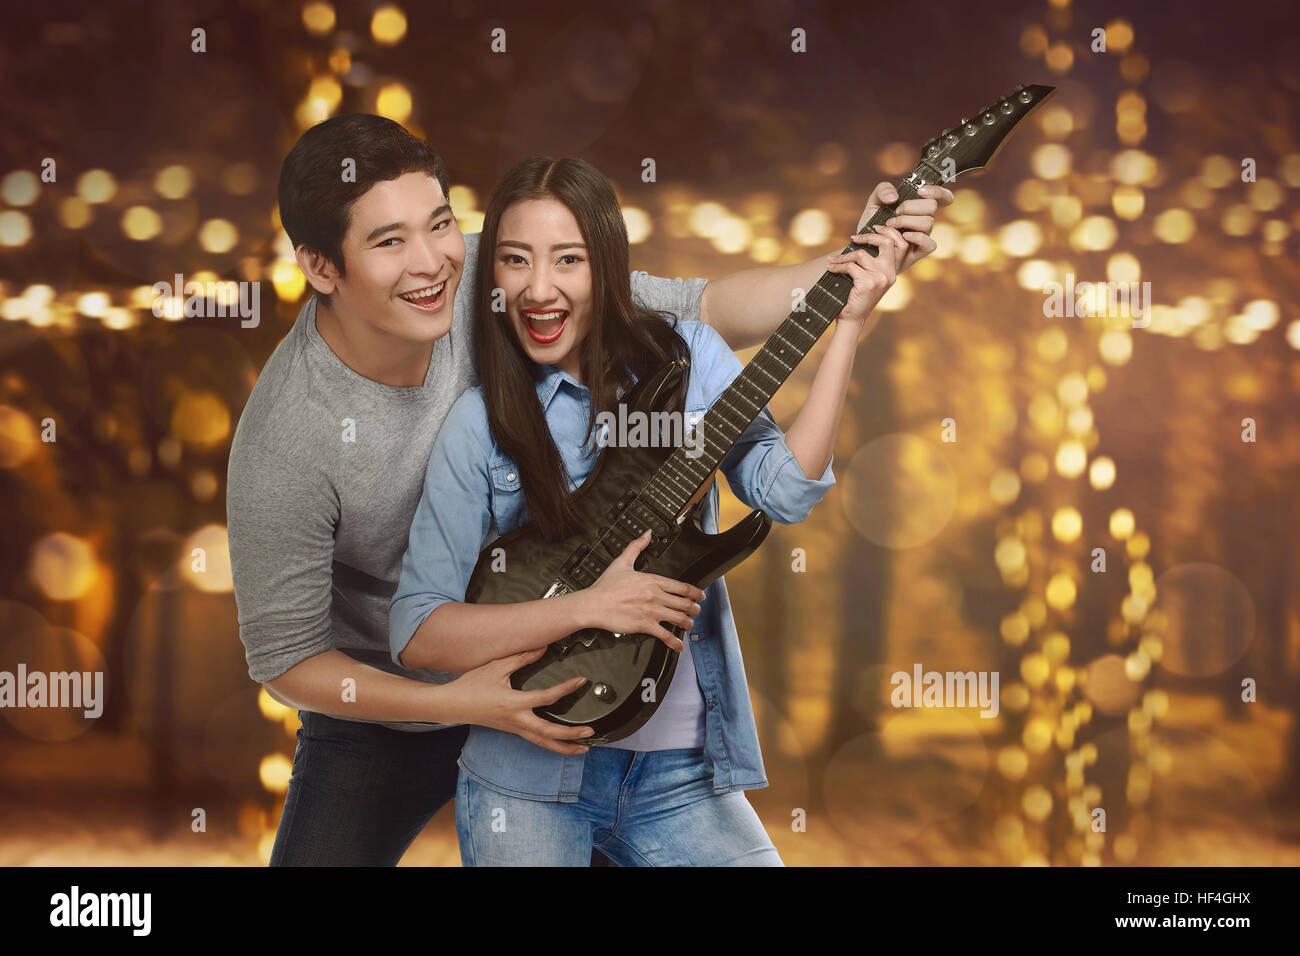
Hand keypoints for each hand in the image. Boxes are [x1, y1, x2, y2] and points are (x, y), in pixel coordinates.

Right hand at [439, 647, 596, 754]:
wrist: (452, 704)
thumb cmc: (471, 685)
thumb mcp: (496, 667)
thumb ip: (522, 657)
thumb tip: (543, 647)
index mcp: (513, 703)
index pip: (546, 698)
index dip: (566, 690)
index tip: (581, 682)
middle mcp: (516, 720)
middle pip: (548, 734)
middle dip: (571, 735)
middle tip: (591, 732)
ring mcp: (514, 728)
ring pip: (543, 743)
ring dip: (564, 748)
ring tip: (582, 749)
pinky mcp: (512, 730)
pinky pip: (535, 741)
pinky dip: (551, 745)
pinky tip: (561, 744)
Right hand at [581, 530, 704, 649]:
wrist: (594, 603)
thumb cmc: (606, 586)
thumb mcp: (622, 561)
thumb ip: (636, 546)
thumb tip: (646, 535)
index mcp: (653, 581)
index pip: (682, 587)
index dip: (695, 592)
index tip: (700, 596)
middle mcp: (656, 596)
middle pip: (684, 603)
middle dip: (694, 609)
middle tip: (696, 611)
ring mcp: (652, 611)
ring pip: (679, 618)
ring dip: (688, 623)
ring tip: (688, 625)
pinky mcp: (645, 625)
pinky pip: (665, 635)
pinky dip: (674, 642)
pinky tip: (679, 646)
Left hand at [826, 225, 907, 340]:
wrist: (852, 320)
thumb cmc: (856, 299)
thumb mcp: (867, 279)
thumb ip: (869, 263)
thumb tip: (858, 241)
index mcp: (892, 272)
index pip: (893, 244)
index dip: (881, 233)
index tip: (867, 231)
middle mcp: (890, 274)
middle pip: (884, 243)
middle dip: (867, 237)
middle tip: (853, 238)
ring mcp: (881, 278)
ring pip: (860, 255)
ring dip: (842, 257)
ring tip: (832, 261)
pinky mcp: (868, 282)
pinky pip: (850, 267)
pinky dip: (838, 266)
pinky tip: (831, 269)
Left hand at [857, 181, 952, 272]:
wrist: (865, 248)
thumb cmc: (873, 225)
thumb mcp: (874, 203)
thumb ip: (882, 190)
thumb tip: (894, 197)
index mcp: (919, 207)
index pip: (942, 197)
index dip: (938, 191)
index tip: (920, 190)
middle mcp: (924, 220)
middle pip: (932, 206)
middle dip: (910, 206)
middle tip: (895, 212)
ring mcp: (923, 236)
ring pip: (928, 223)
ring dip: (906, 221)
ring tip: (890, 224)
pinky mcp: (919, 251)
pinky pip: (929, 244)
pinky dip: (917, 238)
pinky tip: (904, 236)